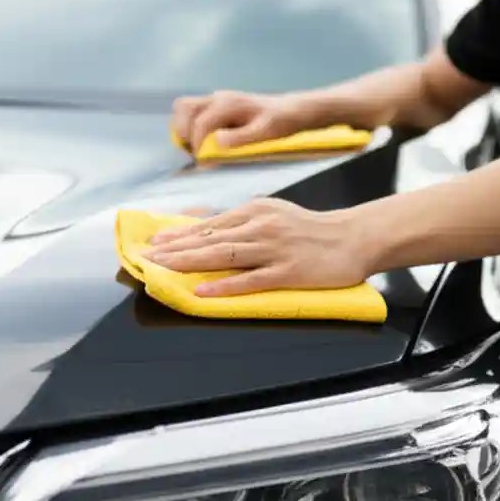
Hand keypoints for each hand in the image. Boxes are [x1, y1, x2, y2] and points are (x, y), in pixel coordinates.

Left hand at [144, 198, 374, 296]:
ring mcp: (274, 249)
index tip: (153, 244)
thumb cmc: (311, 230)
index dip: (178, 236)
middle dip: (174, 250)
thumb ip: (241, 222)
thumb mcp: (273, 214)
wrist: (353, 237)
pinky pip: (251, 280)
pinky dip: (225, 285)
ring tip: (163, 270)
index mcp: (255, 211)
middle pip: (210, 239)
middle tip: (146, 259)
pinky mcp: (288, 271)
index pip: (209, 225)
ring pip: (224, 256)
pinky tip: (203, 290)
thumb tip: (205, 228)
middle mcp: (261, 226)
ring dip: (190, 263)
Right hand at [171, 90, 311, 154]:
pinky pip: (192, 112)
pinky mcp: (216, 105)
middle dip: (184, 133)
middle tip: (197, 153)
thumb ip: (241, 137)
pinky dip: (190, 127)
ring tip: (196, 148)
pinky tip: (204, 142)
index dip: (198, 145)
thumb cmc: (280, 122)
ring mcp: (216, 99)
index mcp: (228, 104)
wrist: (290, 110)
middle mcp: (218, 98)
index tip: (203, 162)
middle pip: (183, 108)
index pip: (200, 123)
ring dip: (184, 129)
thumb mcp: (265, 132)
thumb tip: (216, 143)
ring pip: (184, 108)